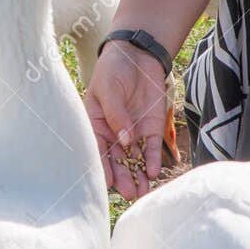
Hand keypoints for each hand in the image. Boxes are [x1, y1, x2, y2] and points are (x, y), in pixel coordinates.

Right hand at [85, 40, 171, 199]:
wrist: (138, 54)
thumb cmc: (113, 69)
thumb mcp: (109, 88)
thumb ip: (116, 113)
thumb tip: (125, 140)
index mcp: (95, 124)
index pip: (97, 149)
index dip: (101, 166)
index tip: (107, 183)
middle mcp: (113, 133)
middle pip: (117, 160)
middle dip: (123, 177)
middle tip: (129, 194)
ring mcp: (133, 132)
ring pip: (134, 159)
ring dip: (138, 175)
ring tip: (142, 191)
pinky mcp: (151, 128)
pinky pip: (151, 148)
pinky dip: (153, 160)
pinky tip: (154, 171)